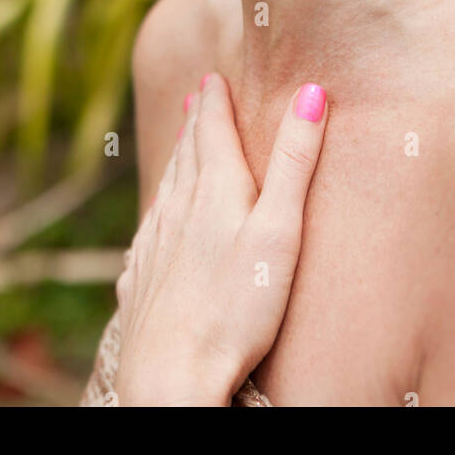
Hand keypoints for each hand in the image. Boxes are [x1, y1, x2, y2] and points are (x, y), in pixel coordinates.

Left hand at [114, 73, 327, 405]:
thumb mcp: (279, 230)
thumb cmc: (236, 308)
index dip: (215, 100)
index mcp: (213, 189)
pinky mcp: (142, 281)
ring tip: (182, 143)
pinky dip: (158, 209)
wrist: (170, 377)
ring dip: (177, 159)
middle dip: (196, 121)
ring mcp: (154, 245)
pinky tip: (157, 218)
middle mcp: (177, 208)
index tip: (213, 77)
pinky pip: (149, 231)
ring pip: (166, 187)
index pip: (212, 129)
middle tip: (198, 96)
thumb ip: (294, 162)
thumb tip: (313, 92)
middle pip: (187, 153)